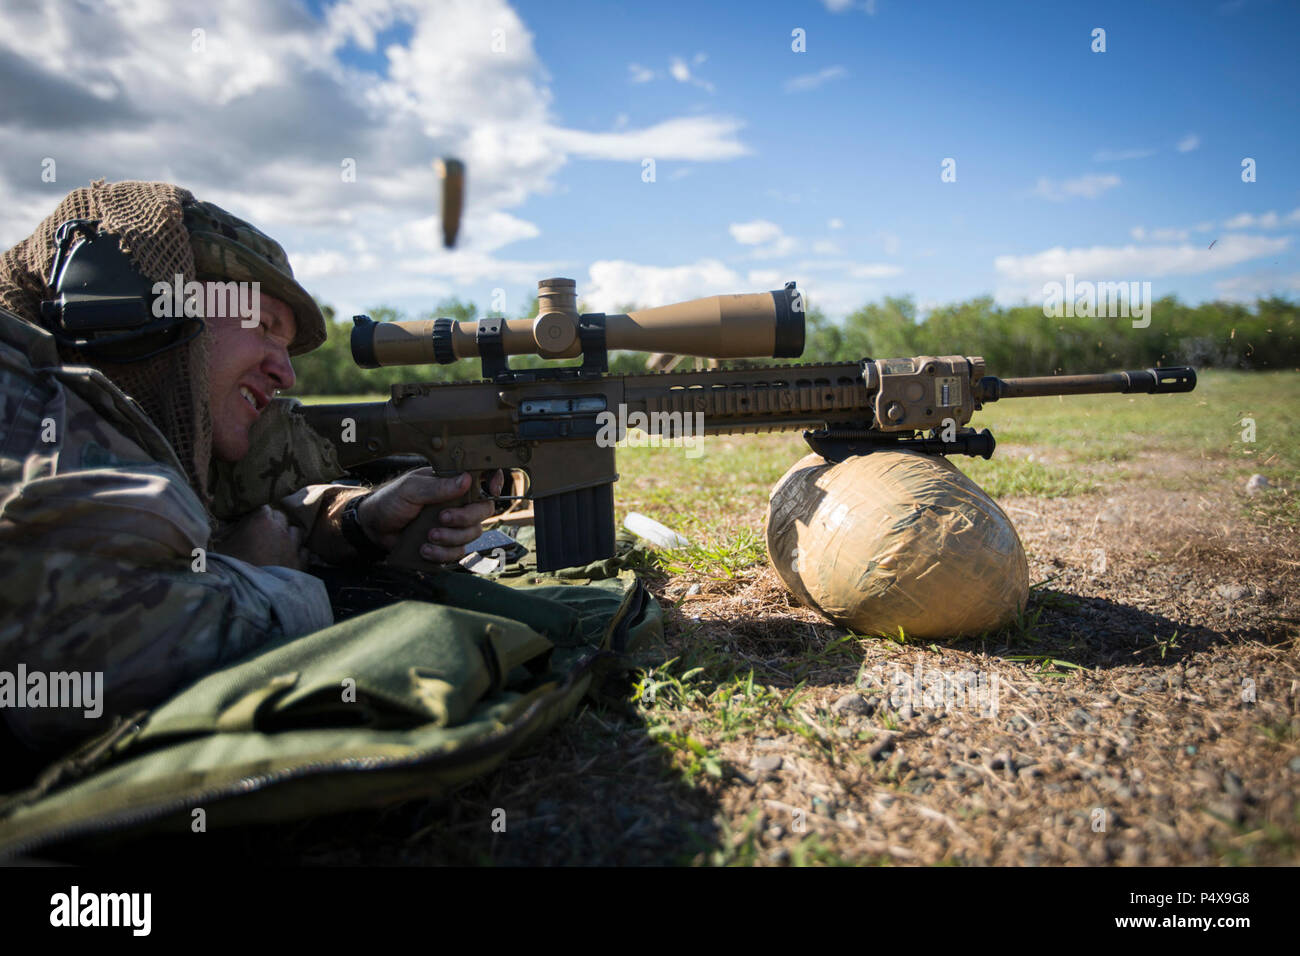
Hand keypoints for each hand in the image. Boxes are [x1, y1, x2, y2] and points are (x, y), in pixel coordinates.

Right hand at [213, 505, 309, 570]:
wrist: (248, 593)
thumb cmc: (229, 567)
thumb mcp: (221, 546)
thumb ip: (228, 533)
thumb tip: (228, 529)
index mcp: (260, 520)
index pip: (263, 507)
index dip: (258, 514)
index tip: (252, 521)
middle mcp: (280, 530)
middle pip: (281, 517)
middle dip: (273, 522)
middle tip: (263, 532)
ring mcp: (292, 546)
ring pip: (296, 531)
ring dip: (288, 534)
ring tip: (279, 543)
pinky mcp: (300, 563)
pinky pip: (305, 550)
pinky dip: (298, 551)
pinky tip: (290, 557)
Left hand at [357, 468, 504, 562]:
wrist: (374, 528)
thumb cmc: (390, 501)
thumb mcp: (411, 489)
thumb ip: (439, 486)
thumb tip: (467, 480)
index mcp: (451, 483)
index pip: (481, 479)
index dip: (493, 483)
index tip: (491, 489)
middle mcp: (457, 502)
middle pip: (483, 511)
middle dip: (465, 519)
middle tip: (442, 519)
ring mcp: (453, 524)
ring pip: (473, 534)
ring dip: (451, 538)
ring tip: (428, 536)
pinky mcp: (446, 544)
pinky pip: (458, 552)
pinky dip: (442, 554)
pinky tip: (424, 549)